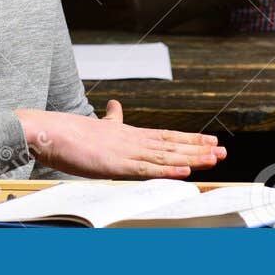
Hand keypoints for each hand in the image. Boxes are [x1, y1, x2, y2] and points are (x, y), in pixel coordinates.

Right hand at [15, 100, 226, 179]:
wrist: (51, 131)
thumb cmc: (71, 133)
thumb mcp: (97, 126)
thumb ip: (111, 119)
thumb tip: (115, 105)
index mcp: (130, 134)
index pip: (166, 135)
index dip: (189, 138)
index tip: (210, 140)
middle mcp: (133, 140)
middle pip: (172, 144)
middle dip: (198, 149)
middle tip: (223, 151)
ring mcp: (127, 152)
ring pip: (166, 155)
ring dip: (191, 158)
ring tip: (213, 158)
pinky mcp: (117, 164)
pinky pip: (148, 169)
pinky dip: (168, 169)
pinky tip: (184, 170)